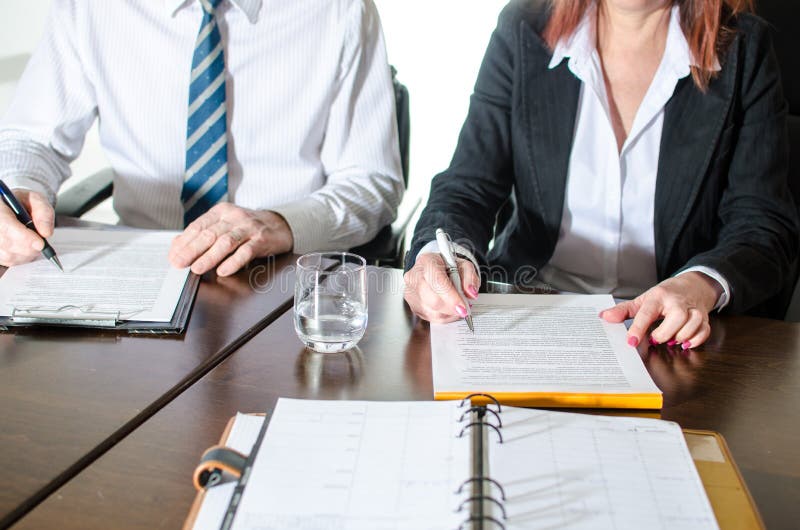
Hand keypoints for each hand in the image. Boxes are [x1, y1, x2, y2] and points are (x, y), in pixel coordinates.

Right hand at [0, 189, 53, 266]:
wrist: (12, 209)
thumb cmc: (23, 204)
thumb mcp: (35, 199)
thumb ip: (43, 212)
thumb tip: (46, 233)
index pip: (6, 227)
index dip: (24, 238)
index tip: (40, 243)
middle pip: (8, 244)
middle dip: (29, 246)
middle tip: (41, 243)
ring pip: (10, 256)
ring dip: (27, 252)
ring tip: (32, 240)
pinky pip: (10, 261)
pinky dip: (23, 257)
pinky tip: (24, 246)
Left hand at [168, 203, 292, 275]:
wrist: (278, 225)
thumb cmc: (247, 228)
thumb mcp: (224, 225)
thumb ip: (202, 234)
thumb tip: (177, 246)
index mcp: (220, 212)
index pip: (198, 227)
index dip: (184, 242)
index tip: (174, 256)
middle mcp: (234, 217)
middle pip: (209, 234)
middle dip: (192, 250)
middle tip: (180, 263)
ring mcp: (249, 228)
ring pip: (225, 242)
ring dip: (209, 257)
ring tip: (197, 269)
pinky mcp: (262, 240)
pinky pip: (245, 252)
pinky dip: (233, 262)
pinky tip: (223, 270)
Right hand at [403, 253, 479, 321]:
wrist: (436, 268)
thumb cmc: (448, 266)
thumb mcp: (464, 266)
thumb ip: (470, 278)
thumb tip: (471, 294)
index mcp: (427, 261)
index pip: (438, 282)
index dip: (451, 298)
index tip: (463, 307)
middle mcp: (415, 276)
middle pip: (432, 299)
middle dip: (451, 308)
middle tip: (464, 310)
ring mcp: (411, 291)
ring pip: (431, 311)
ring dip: (448, 314)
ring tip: (457, 307)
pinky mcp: (412, 304)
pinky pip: (429, 317)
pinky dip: (443, 316)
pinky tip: (449, 309)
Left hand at [600, 272, 722, 348]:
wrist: (692, 285)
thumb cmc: (665, 295)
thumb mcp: (643, 300)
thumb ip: (624, 310)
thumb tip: (604, 317)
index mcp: (658, 297)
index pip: (647, 313)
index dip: (638, 329)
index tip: (631, 342)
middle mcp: (678, 303)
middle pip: (676, 319)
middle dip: (664, 334)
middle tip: (655, 338)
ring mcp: (693, 310)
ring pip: (693, 325)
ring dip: (681, 337)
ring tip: (670, 340)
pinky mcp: (704, 318)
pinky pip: (704, 331)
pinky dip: (696, 340)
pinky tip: (685, 342)